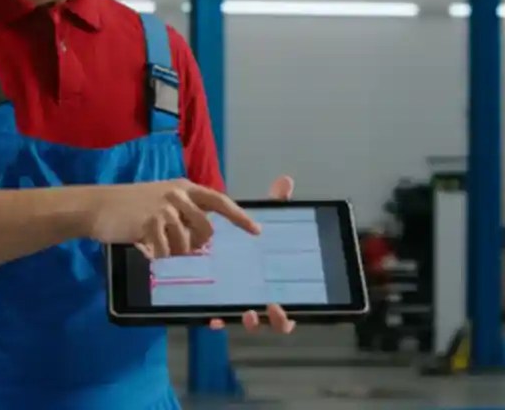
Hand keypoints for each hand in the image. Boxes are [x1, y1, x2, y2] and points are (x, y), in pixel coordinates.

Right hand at [80, 179, 260, 257]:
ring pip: (186, 244)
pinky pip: (165, 251)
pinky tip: (145, 247)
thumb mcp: (162, 200)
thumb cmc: (132, 206)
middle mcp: (177, 194)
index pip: (219, 201)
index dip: (239, 216)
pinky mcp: (150, 223)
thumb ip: (184, 213)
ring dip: (173, 252)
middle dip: (197, 244)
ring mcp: (164, 208)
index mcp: (184, 188)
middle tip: (179, 247)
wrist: (99, 206)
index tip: (255, 230)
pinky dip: (157, 255)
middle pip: (206, 229)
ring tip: (156, 245)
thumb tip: (203, 237)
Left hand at [208, 175, 296, 334]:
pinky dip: (220, 320)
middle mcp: (263, 301)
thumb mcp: (264, 220)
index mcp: (278, 287)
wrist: (220, 243)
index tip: (279, 306)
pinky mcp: (220, 307)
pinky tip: (214, 318)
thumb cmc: (253, 239)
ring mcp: (241, 306)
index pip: (290, 310)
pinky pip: (221, 319)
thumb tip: (285, 181)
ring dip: (250, 322)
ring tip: (247, 312)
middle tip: (270, 308)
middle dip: (274, 321)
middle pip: (274, 322)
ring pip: (249, 323)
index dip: (287, 317)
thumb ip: (276, 203)